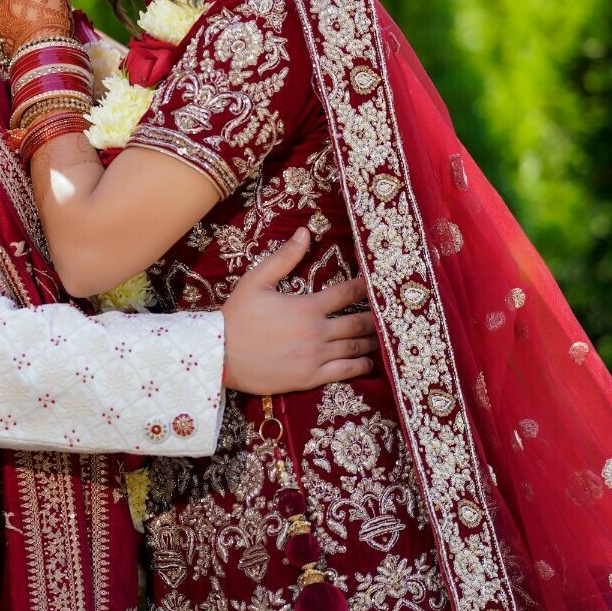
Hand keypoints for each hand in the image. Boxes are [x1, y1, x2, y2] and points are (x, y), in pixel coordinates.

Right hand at [222, 230, 377, 394]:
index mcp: (307, 307)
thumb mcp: (256, 281)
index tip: (379, 283)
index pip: (347, 293)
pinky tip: (371, 362)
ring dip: (373, 341)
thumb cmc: (236, 317)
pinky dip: (362, 366)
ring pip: (356, 347)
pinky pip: (345, 372)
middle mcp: (316, 332)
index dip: (366, 287)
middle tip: (391, 314)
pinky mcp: (310, 377)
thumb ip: (284, 258)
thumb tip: (305, 232)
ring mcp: (315, 357)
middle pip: (358, 323)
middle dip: (376, 317)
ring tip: (386, 336)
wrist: (219, 355)